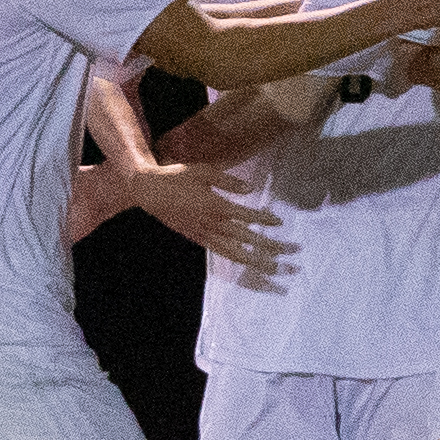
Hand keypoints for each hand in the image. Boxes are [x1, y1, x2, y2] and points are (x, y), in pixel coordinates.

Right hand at [129, 160, 293, 285]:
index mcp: (215, 205)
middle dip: (270, 247)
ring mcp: (204, 234)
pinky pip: (221, 251)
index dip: (264, 219)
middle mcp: (212, 224)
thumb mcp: (202, 171)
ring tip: (275, 268)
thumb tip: (250, 189)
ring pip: (235, 252)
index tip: (280, 222)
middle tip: (291, 252)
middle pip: (246, 239)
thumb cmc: (176, 177)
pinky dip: (237, 258)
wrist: (148, 193)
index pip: (246, 215)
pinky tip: (249, 262)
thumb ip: (228, 181)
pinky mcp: (197, 239)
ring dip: (257, 261)